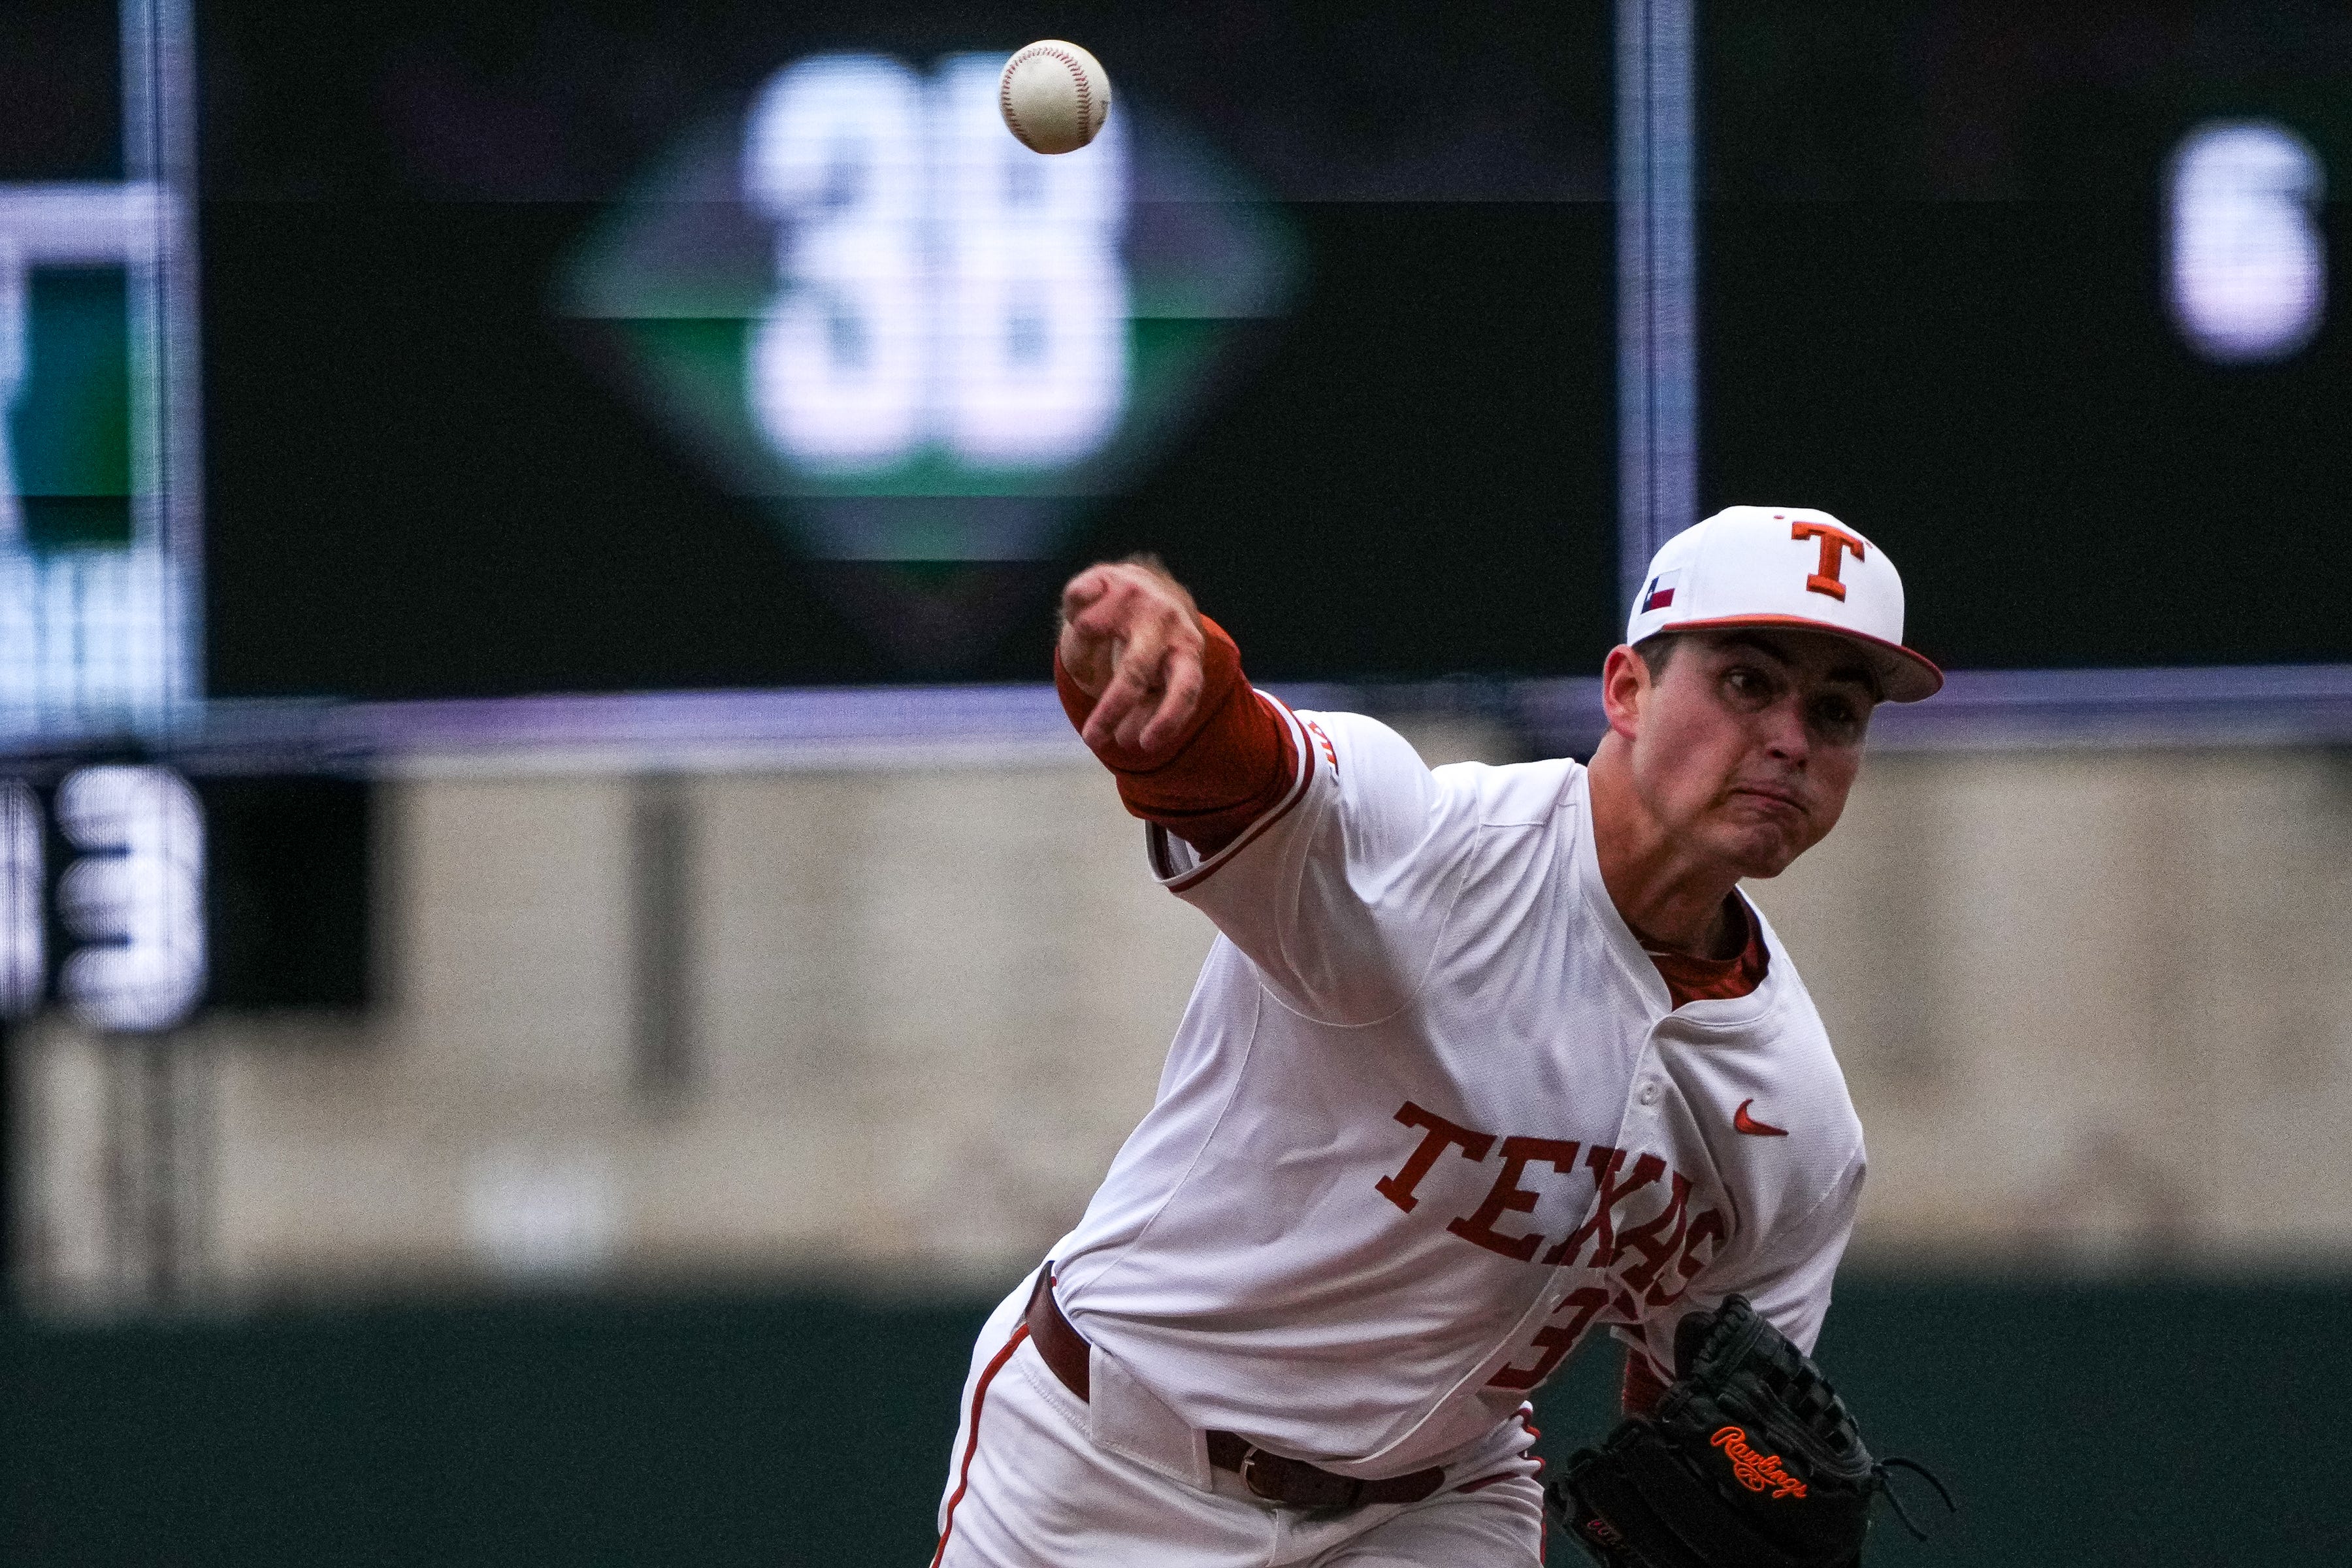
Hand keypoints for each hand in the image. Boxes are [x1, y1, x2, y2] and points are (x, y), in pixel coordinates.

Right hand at [1058, 559, 1207, 753]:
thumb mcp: (1159, 679)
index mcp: (1187, 649)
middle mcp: (1166, 620)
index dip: (1167, 718)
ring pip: (1089, 630)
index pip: (1185, 688)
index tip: (1144, 745)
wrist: (1148, 587)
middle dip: (1111, 709)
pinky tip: (1084, 612)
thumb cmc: (1152, 648)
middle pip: (1135, 670)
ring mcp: (1136, 594)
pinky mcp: (1107, 576)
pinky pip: (1074, 600)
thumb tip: (1125, 739)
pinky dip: (1072, 611)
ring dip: (1082, 651)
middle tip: (1092, 739)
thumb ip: (1147, 711)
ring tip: (1094, 646)